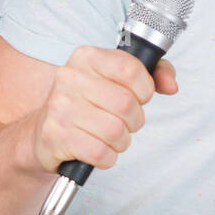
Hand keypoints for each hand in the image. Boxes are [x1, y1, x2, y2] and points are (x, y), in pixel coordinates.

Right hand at [29, 45, 177, 174]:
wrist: (43, 133)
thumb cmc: (87, 104)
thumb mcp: (116, 80)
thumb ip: (152, 74)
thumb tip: (171, 85)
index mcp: (87, 57)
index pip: (131, 69)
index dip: (144, 89)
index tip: (138, 96)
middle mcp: (69, 77)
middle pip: (127, 104)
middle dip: (134, 121)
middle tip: (122, 122)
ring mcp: (60, 107)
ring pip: (116, 131)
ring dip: (121, 141)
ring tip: (108, 136)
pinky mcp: (56, 136)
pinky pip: (101, 153)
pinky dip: (107, 158)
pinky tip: (96, 150)